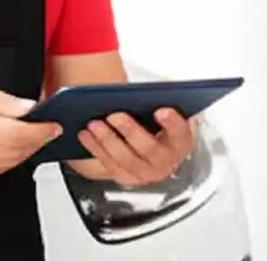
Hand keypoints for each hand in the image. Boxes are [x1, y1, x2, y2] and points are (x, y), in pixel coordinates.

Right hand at [0, 77, 61, 191]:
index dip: (40, 131)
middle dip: (36, 141)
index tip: (53, 125)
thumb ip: (4, 100)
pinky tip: (4, 147)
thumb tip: (30, 109)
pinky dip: (6, 161)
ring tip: (27, 136)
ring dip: (23, 152)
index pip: (16, 134)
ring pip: (8, 165)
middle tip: (46, 129)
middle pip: (15, 152)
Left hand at [75, 109, 195, 186]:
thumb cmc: (156, 122)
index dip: (172, 123)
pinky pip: (109, 165)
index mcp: (181, 141)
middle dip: (131, 132)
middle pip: (150, 149)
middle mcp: (166, 161)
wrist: (148, 142)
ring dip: (108, 141)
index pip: (181, 132)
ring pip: (126, 160)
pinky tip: (86, 135)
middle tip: (115, 115)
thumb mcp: (163, 107)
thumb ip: (160, 99)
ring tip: (94, 124)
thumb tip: (152, 88)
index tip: (161, 110)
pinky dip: (96, 149)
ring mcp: (146, 172)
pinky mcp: (126, 177)